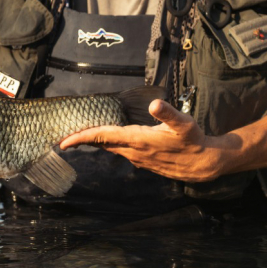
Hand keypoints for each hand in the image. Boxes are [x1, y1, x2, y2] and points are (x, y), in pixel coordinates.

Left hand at [59, 99, 224, 182]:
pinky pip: (120, 151)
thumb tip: (155, 104)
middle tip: (63, 136)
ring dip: (95, 142)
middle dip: (82, 140)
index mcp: (138, 140)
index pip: (103, 137)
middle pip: (102, 143)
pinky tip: (107, 139)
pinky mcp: (144, 161)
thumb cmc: (193, 141)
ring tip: (80, 135)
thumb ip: (168, 113)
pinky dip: (109, 144)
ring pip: (111, 148)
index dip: (82, 138)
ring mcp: (138, 158)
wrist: (203, 164)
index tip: (64, 141)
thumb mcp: (184, 124)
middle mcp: (134, 151)